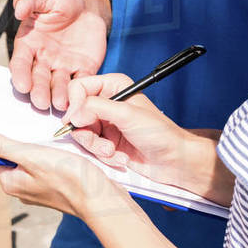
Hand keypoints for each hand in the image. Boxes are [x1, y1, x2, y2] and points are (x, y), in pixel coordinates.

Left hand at [0, 131, 134, 219]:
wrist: (102, 199)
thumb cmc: (69, 178)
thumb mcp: (30, 156)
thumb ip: (0, 146)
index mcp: (11, 182)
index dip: (2, 136)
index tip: (11, 121)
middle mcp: (23, 188)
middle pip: (14, 155)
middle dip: (25, 139)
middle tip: (36, 126)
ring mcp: (41, 188)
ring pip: (34, 158)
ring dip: (41, 144)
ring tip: (53, 136)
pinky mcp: (58, 186)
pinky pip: (49, 164)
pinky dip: (55, 152)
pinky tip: (64, 145)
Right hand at [9, 0, 107, 111]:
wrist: (86, 4)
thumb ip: (29, 0)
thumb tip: (19, 10)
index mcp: (29, 44)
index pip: (21, 63)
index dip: (20, 75)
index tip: (23, 85)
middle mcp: (43, 59)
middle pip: (39, 79)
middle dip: (39, 91)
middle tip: (41, 102)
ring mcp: (63, 66)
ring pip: (58, 85)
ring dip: (58, 96)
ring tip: (60, 104)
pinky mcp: (83, 69)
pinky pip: (82, 81)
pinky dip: (81, 90)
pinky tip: (80, 97)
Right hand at [62, 74, 201, 190]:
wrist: (174, 161)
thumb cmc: (160, 133)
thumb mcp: (127, 115)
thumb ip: (97, 108)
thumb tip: (73, 114)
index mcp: (113, 87)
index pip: (79, 88)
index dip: (75, 105)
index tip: (79, 120)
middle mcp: (107, 103)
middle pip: (76, 114)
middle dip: (88, 133)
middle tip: (103, 143)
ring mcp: (106, 124)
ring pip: (82, 134)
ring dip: (96, 147)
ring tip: (112, 152)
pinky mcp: (107, 142)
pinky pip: (91, 149)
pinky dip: (104, 156)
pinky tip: (120, 158)